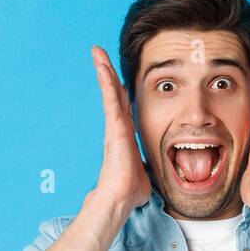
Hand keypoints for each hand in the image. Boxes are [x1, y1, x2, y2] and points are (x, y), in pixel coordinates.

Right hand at [88, 45, 151, 211]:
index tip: (117, 78)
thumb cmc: (131, 191)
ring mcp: (114, 126)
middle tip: (101, 56)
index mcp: (125, 136)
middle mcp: (118, 128)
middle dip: (108, 74)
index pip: (123, 108)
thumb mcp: (145, 175)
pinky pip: (110, 99)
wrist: (120, 197)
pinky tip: (103, 66)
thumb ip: (147, 170)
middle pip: (114, 95)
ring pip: (110, 92)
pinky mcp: (114, 127)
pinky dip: (107, 82)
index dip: (120, 92)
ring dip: (104, 71)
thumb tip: (151, 177)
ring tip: (97, 52)